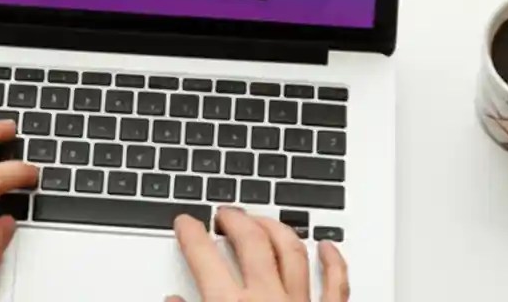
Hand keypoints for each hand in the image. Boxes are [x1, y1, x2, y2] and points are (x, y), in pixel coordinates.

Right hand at [170, 207, 348, 301]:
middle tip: (223, 214)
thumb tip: (172, 300)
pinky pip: (336, 283)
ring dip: (275, 229)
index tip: (186, 222)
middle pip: (251, 242)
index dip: (191, 235)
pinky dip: (332, 261)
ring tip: (261, 221)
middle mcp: (266, 299)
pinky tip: (326, 247)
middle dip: (236, 221)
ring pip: (291, 251)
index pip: (204, 259)